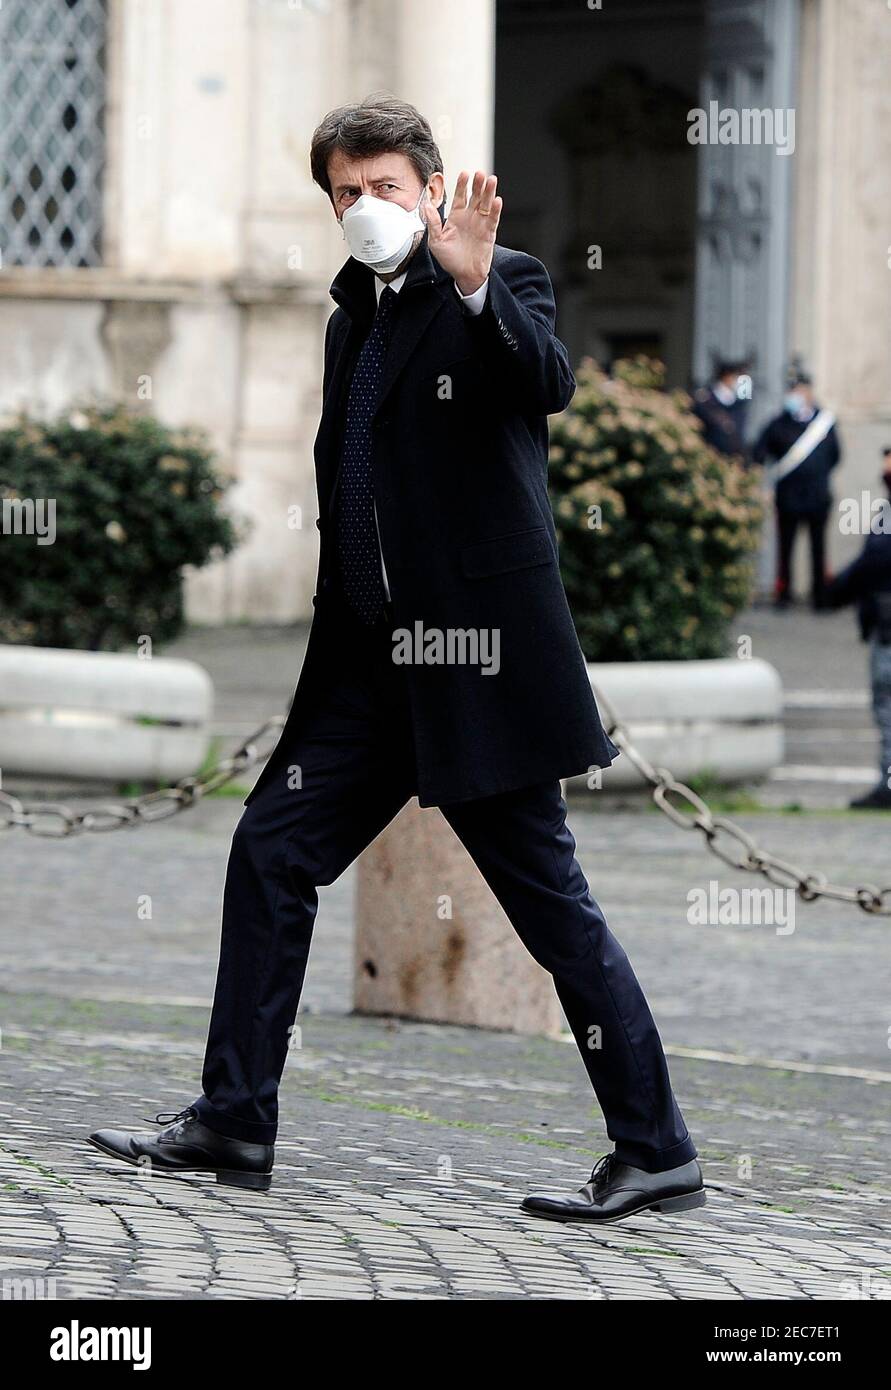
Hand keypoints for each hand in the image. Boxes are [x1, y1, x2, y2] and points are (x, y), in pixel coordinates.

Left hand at [422, 170, 501, 296]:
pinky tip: (497, 201)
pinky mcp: (489, 232)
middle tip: (479, 174)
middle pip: (475, 196)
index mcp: (456, 216)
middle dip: (478, 184)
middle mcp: (470, 217)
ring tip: (491, 180)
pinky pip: (493, 219)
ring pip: (486, 203)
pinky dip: (496, 210)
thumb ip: (432, 223)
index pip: (460, 196)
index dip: (462, 185)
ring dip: (489, 192)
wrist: (464, 275)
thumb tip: (426, 206)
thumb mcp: (436, 241)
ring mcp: (481, 223)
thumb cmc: (450, 259)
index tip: (464, 173)